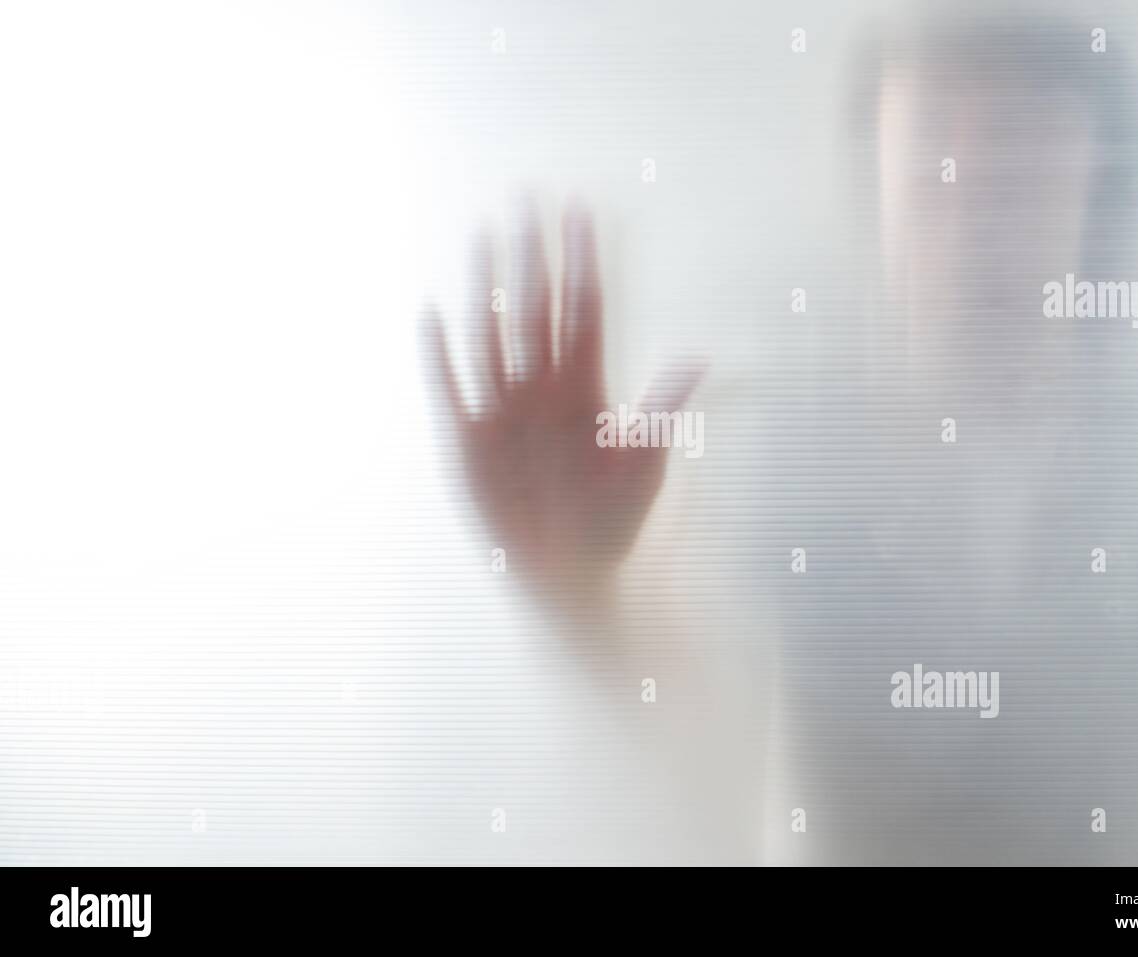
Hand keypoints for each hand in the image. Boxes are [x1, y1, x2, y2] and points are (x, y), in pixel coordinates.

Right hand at [424, 202, 702, 603]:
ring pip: (492, 334)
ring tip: (485, 234)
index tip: (580, 212)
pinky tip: (433, 313)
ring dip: (488, 287)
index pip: (582, 310)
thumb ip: (662, 410)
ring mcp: (504, 410)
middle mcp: (543, 388)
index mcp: (587, 388)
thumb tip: (698, 356)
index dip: (581, 261)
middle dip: (533, 254)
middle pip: (535, 307)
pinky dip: (440, 355)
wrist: (569, 573)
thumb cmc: (612, 520)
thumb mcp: (644, 465)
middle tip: (528, 198)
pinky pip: (451, 388)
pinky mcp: (469, 441)